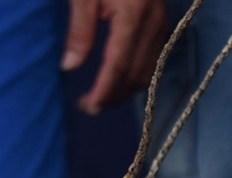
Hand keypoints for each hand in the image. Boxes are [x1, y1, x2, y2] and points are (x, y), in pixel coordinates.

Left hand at [64, 0, 168, 115]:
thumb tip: (70, 67)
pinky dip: (135, 77)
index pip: (119, 65)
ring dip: (124, 90)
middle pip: (136, 75)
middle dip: (113, 97)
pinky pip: (152, 61)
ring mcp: (160, 24)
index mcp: (132, 16)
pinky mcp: (161, 24)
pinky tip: (117, 79)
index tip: (89, 106)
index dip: (105, 91)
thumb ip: (80, 30)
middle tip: (87, 106)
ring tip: (100, 97)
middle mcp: (152, 24)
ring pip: (147, 72)